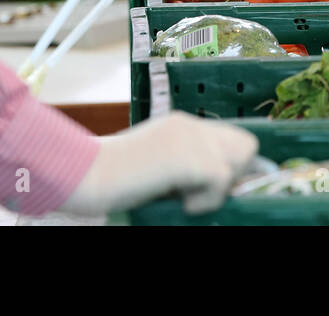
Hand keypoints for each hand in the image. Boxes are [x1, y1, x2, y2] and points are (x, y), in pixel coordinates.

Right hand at [60, 112, 257, 215]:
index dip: (231, 165)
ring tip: (184, 197)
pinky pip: (221, 181)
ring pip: (239, 161)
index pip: (233, 138)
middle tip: (199, 194)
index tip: (211, 188)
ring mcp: (191, 139)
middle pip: (246, 144)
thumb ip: (184, 166)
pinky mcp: (188, 159)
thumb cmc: (110, 179)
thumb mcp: (156, 164)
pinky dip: (205, 200)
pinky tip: (177, 203)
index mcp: (181, 125)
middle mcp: (191, 125)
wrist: (82, 174)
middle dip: (233, 173)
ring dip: (219, 186)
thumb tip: (220, 184)